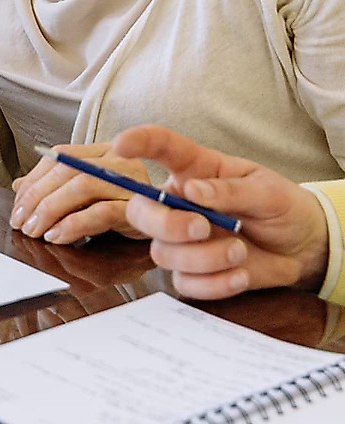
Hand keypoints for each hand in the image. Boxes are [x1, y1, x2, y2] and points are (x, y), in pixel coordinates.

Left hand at [11, 143, 149, 243]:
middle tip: (20, 221)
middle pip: (67, 169)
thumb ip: (58, 188)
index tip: (18, 204)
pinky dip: (73, 224)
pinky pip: (101, 212)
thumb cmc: (128, 211)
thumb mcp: (90, 197)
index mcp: (104, 151)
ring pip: (81, 186)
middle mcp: (119, 161)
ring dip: (50, 210)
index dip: (34, 179)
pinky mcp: (140, 208)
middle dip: (37, 196)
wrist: (175, 231)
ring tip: (35, 231)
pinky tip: (57, 236)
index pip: (60, 156)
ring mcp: (132, 182)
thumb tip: (20, 187)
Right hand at [113, 125, 329, 298]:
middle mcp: (178, 202)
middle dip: (165, 223)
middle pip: (140, 211)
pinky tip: (240, 275)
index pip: (158, 147)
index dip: (136, 142)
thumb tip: (192, 190)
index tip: (121, 146)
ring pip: (162, 252)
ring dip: (202, 258)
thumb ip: (230, 190)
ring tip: (239, 251)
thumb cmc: (281, 207)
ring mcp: (182, 240)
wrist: (304, 247)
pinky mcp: (193, 272)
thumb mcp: (267, 191)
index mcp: (194, 169)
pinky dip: (213, 283)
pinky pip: (184, 284)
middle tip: (202, 227)